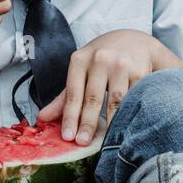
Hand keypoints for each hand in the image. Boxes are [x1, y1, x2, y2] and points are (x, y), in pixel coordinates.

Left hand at [37, 30, 179, 142]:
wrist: (135, 40)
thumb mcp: (81, 70)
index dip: (70, 116)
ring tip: (106, 141)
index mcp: (80, 59)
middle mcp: (100, 59)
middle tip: (82, 142)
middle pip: (93, 98)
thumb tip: (43, 119)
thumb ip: (64, 96)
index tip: (67, 136)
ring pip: (115, 101)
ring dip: (110, 123)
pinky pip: (133, 99)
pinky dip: (129, 115)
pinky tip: (126, 127)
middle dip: (87, 123)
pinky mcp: (139, 71)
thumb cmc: (102, 59)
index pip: (73, 93)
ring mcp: (121, 65)